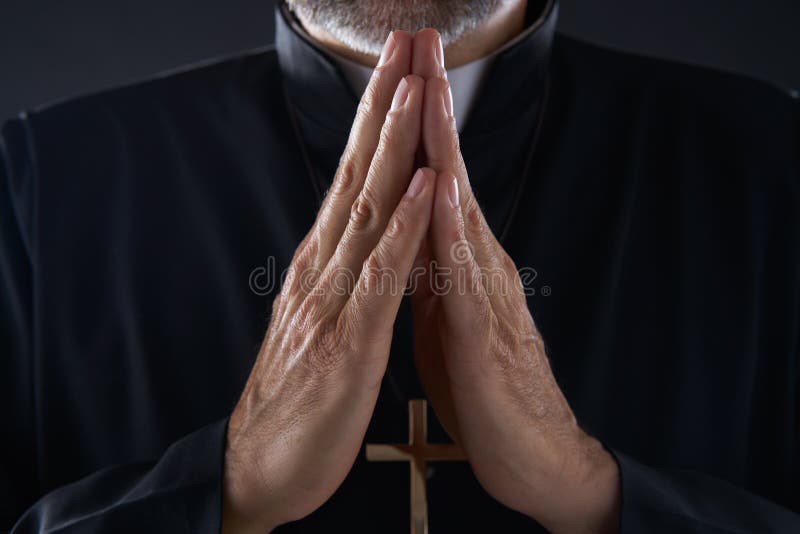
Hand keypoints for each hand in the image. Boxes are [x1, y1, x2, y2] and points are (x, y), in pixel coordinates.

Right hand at [222, 32, 435, 531]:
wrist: (260, 468)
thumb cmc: (299, 396)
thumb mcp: (322, 320)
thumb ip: (341, 274)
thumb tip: (361, 234)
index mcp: (324, 265)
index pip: (354, 177)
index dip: (377, 120)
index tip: (398, 69)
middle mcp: (323, 269)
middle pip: (358, 173)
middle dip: (385, 105)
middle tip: (405, 44)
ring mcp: (333, 301)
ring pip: (368, 209)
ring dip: (395, 146)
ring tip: (415, 87)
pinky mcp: (348, 342)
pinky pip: (381, 276)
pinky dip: (403, 226)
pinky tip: (423, 186)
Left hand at [409, 30, 620, 533]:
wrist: (530, 453)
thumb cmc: (484, 386)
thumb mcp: (442, 317)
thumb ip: (427, 272)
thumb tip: (405, 234)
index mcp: (455, 263)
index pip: (430, 179)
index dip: (414, 124)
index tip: (398, 69)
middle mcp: (475, 265)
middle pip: (447, 173)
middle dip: (431, 105)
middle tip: (419, 42)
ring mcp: (485, 293)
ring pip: (458, 208)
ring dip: (442, 144)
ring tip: (432, 85)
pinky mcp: (486, 332)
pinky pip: (464, 273)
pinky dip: (450, 227)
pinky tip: (441, 187)